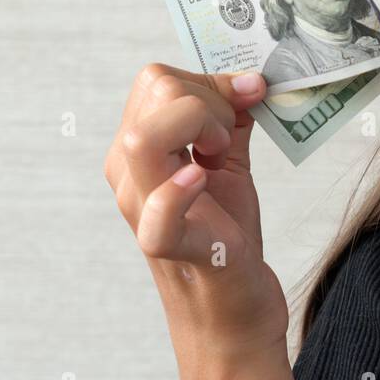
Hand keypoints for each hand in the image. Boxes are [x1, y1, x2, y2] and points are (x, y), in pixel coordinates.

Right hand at [104, 63, 287, 354]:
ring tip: (217, 157)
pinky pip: (156, 213)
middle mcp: (129, 174)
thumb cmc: (226, 228)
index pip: (158, 79)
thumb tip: (250, 79)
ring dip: (200, 128)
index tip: (243, 105)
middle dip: (210, 99)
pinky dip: (179, 190)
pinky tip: (203, 179)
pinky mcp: (167, 247)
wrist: (234, 301)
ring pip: (144, 137)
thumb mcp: (228, 160)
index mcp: (139, 148)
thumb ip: (231, 116)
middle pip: (156, 89)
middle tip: (226, 141)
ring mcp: (141, 210)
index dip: (209, 81)